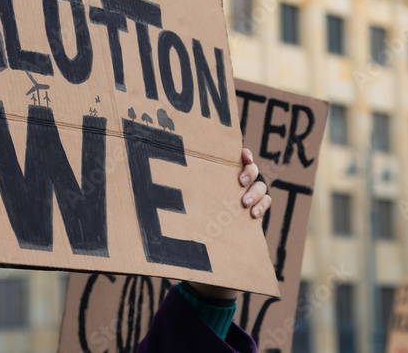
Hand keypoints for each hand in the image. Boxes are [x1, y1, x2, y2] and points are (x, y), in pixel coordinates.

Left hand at [187, 148, 270, 301]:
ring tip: (243, 204)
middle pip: (252, 169)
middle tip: (239, 182)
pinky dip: (262, 206)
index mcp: (220, 176)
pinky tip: (253, 216)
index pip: (235, 158)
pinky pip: (267, 202)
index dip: (243, 154)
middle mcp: (236, 183)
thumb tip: (141, 194)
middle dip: (250, 173)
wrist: (208, 253)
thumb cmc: (190, 227)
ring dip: (255, 192)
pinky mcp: (256, 211)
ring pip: (261, 185)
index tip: (242, 155)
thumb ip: (175, 201)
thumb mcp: (183, 212)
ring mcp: (248, 196)